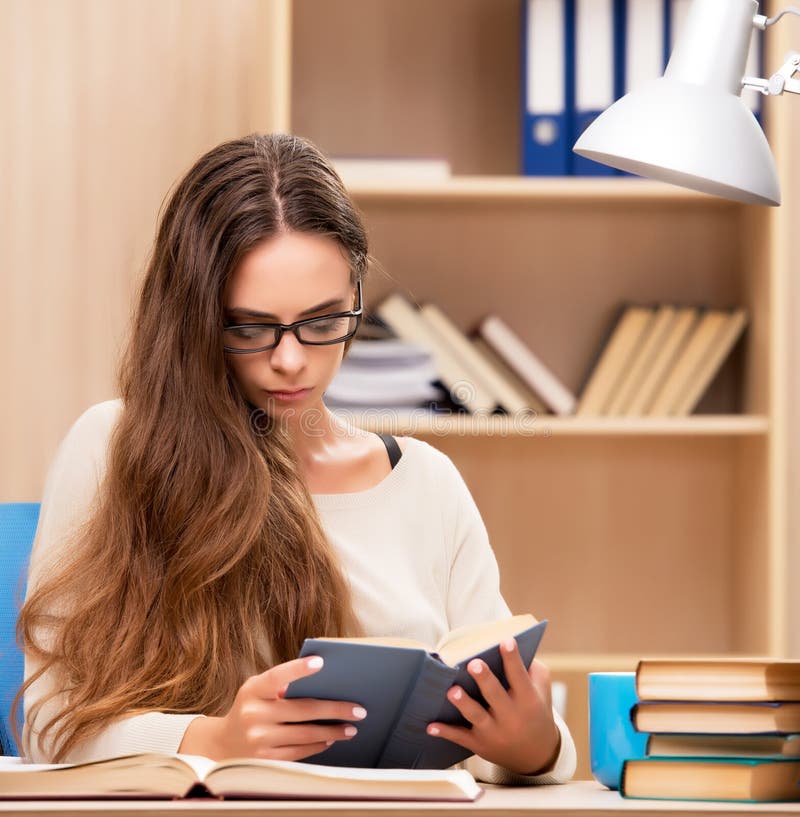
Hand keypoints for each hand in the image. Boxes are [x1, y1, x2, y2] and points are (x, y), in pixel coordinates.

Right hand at [179, 656, 365, 760]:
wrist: (223, 744)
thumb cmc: (251, 707)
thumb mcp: (257, 690)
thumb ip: (281, 685)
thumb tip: (322, 683)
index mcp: (253, 690)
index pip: (277, 677)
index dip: (298, 669)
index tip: (320, 662)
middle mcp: (254, 715)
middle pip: (302, 710)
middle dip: (335, 710)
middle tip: (358, 710)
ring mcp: (259, 739)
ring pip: (305, 734)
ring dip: (332, 731)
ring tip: (351, 728)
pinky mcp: (265, 760)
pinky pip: (299, 752)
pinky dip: (318, 745)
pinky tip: (331, 739)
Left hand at [426, 640, 560, 774]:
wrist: (536, 754)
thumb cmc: (535, 710)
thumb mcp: (542, 690)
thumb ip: (532, 669)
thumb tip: (510, 645)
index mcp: (528, 700)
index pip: (519, 676)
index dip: (513, 658)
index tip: (506, 641)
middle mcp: (511, 716)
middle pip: (495, 695)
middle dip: (484, 679)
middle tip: (473, 663)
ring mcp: (494, 732)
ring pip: (476, 716)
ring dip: (463, 704)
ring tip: (452, 691)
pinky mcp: (479, 743)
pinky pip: (460, 737)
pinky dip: (445, 732)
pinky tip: (430, 726)